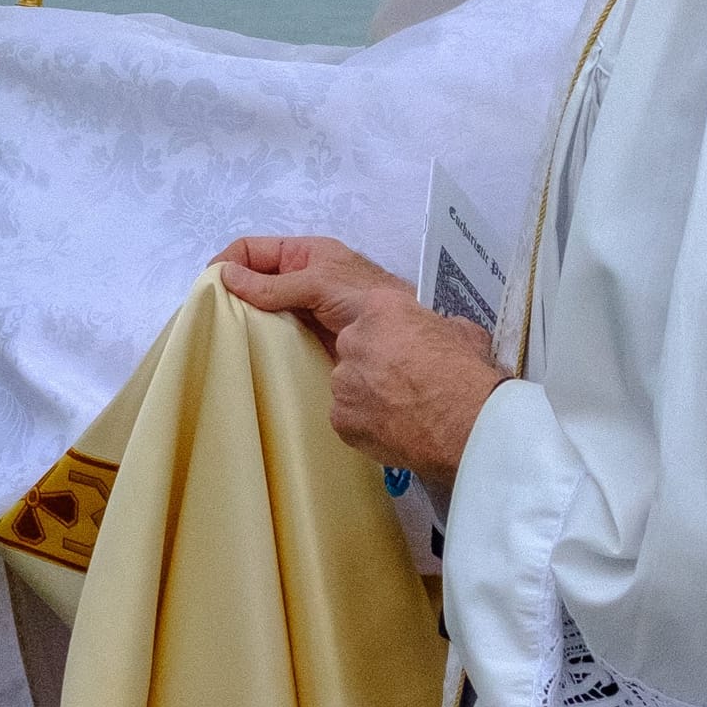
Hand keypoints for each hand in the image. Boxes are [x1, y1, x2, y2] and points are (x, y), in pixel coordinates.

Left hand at [219, 235, 507, 487]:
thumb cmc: (474, 377)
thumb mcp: (455, 331)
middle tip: (365, 359)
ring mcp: (343, 379)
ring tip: (407, 404)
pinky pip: (346, 412)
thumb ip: (426, 324)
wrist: (478, 431)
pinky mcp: (341, 416)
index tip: (227, 276)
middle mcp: (354, 337)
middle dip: (324, 339)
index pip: (311, 283)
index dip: (265, 281)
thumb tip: (438, 330)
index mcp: (383, 305)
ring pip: (339, 378)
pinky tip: (399, 425)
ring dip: (366, 388)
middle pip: (318, 334)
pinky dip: (368, 417)